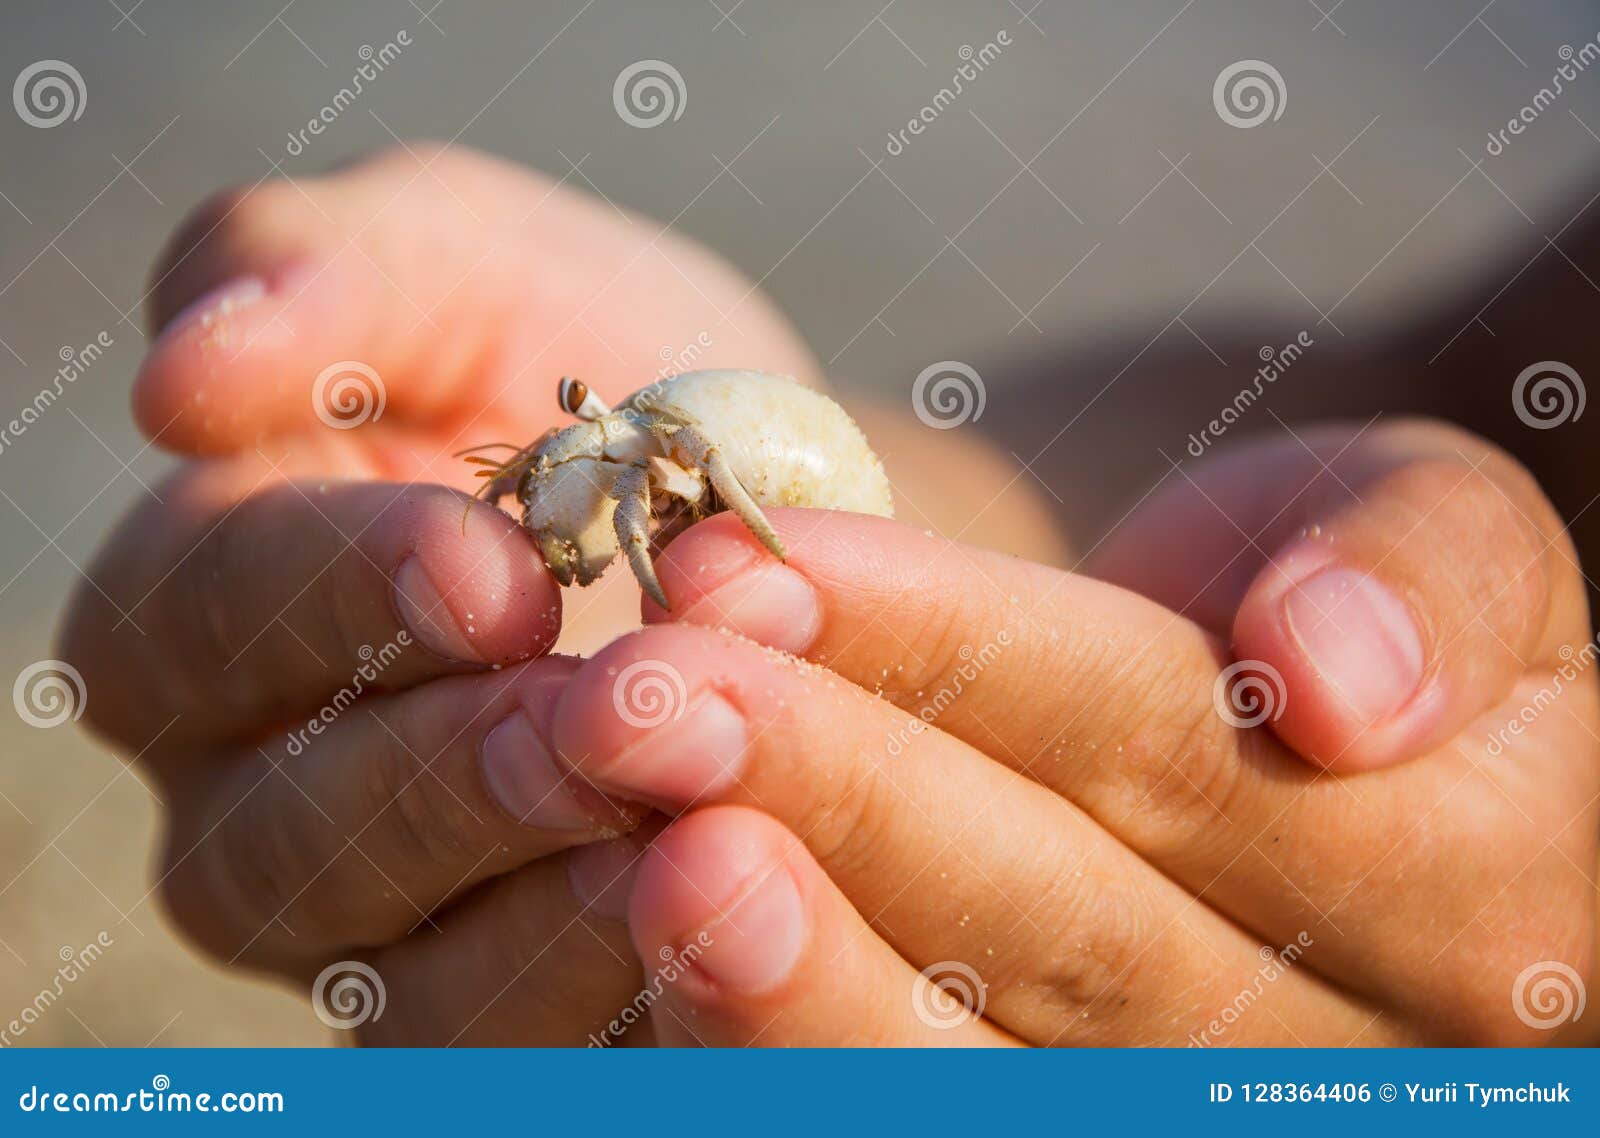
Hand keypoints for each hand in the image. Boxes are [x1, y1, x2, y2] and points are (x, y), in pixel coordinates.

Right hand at [58, 142, 819, 1043]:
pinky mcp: (527, 1003)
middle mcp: (267, 794)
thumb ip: (326, 275)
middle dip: (451, 777)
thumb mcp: (471, 267)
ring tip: (690, 834)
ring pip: (405, 980)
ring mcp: (396, 924)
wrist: (772, 508)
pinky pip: (543, 1051)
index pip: (196, 625)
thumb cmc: (592, 372)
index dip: (329, 598)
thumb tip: (182, 369)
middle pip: (281, 841)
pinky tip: (739, 925)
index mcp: (211, 608)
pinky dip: (635, 998)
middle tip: (614, 715)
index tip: (490, 565)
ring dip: (544, 916)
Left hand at [546, 419, 1597, 1045]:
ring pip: (966, 1070)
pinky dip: (767, 1046)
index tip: (767, 561)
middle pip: (1055, 926)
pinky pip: (909, 1103)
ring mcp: (1172, 1104)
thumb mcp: (1440, 527)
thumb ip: (1428, 579)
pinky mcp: (1053, 1116)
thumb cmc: (1335, 584)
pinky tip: (645, 953)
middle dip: (837, 800)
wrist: (1293, 694)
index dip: (961, 653)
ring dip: (783, 971)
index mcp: (1461, 883)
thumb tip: (1336, 680)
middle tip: (645, 706)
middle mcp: (1327, 1040)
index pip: (1171, 750)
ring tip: (639, 853)